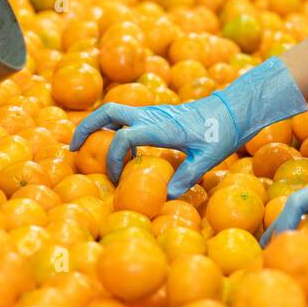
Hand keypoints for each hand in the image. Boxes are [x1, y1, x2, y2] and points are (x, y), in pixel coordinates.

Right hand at [69, 57, 307, 197]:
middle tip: (73, 148)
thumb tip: (164, 197)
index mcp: (163, 127)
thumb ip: (187, 177)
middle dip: (86, 127)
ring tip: (86, 150)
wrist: (234, 109)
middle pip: (108, 112)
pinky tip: (117, 151)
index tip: (118, 179)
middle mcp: (153, 116)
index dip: (114, 158)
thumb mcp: (209, 157)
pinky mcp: (157, 115)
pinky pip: (127, 118)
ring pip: (115, 111)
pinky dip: (113, 129)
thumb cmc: (223, 132)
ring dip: (97, 127)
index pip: (125, 137)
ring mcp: (153, 112)